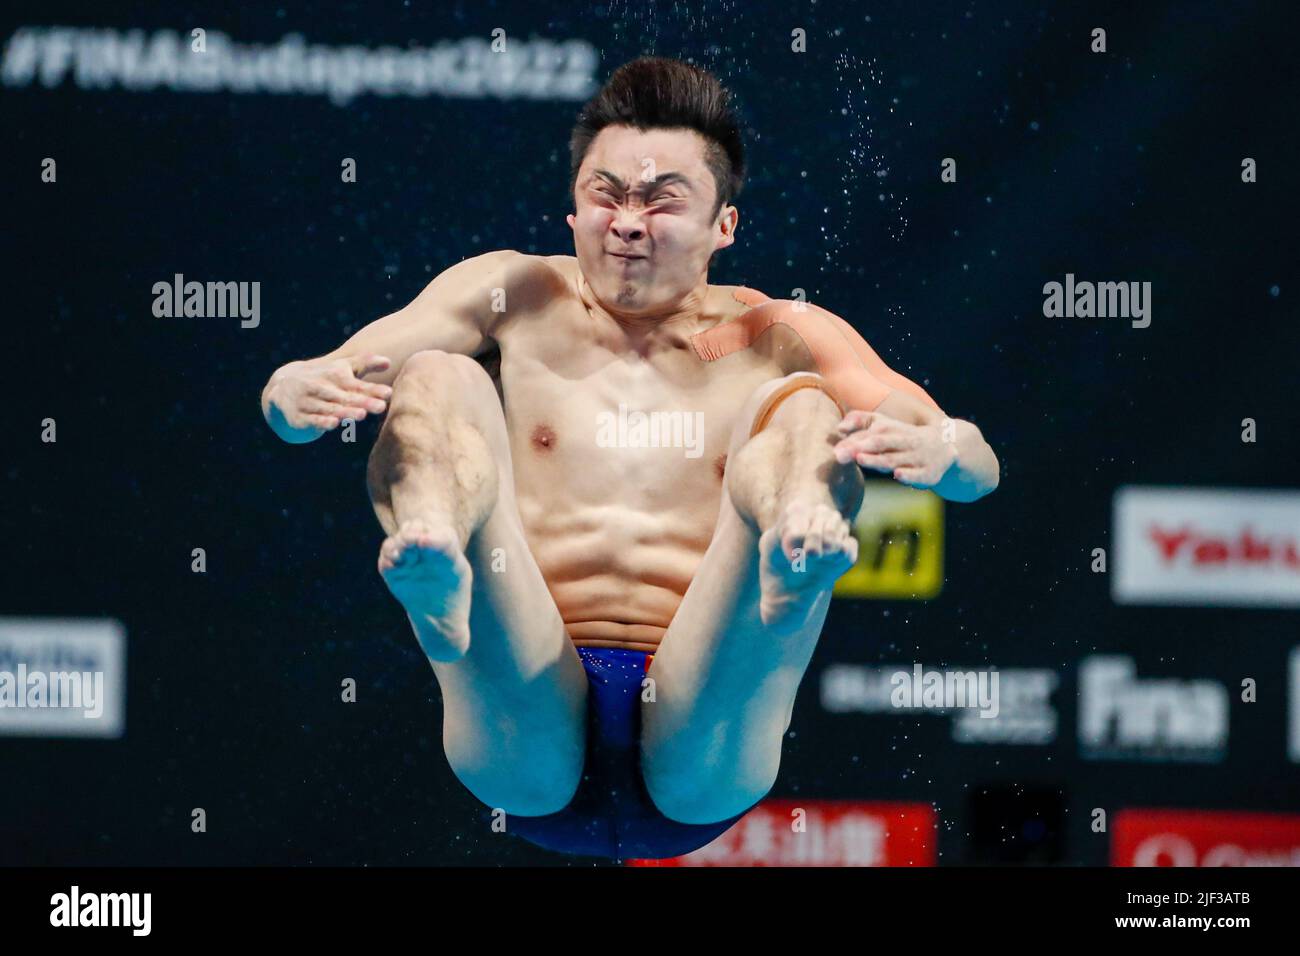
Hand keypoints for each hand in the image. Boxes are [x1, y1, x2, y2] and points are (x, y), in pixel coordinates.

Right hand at [264, 354, 392, 442]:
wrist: (281, 387)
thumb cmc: (322, 378)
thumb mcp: (340, 368)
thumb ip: (364, 363)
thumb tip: (389, 361)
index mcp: (333, 375)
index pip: (356, 384)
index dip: (372, 389)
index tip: (389, 393)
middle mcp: (320, 387)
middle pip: (344, 397)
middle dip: (363, 402)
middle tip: (381, 406)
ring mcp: (308, 402)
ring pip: (329, 408)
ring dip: (345, 412)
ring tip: (361, 415)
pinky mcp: (298, 417)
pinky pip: (310, 419)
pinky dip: (321, 422)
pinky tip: (333, 424)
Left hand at [832, 410, 956, 489]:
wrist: (948, 445)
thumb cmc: (905, 435)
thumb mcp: (885, 423)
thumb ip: (860, 420)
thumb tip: (838, 427)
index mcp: (893, 429)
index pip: (871, 432)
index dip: (853, 440)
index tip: (835, 448)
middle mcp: (905, 442)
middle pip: (881, 443)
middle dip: (860, 447)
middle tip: (839, 454)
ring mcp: (917, 458)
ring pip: (896, 459)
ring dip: (878, 460)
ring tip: (860, 459)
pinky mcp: (929, 474)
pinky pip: (919, 475)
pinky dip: (909, 475)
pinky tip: (898, 475)